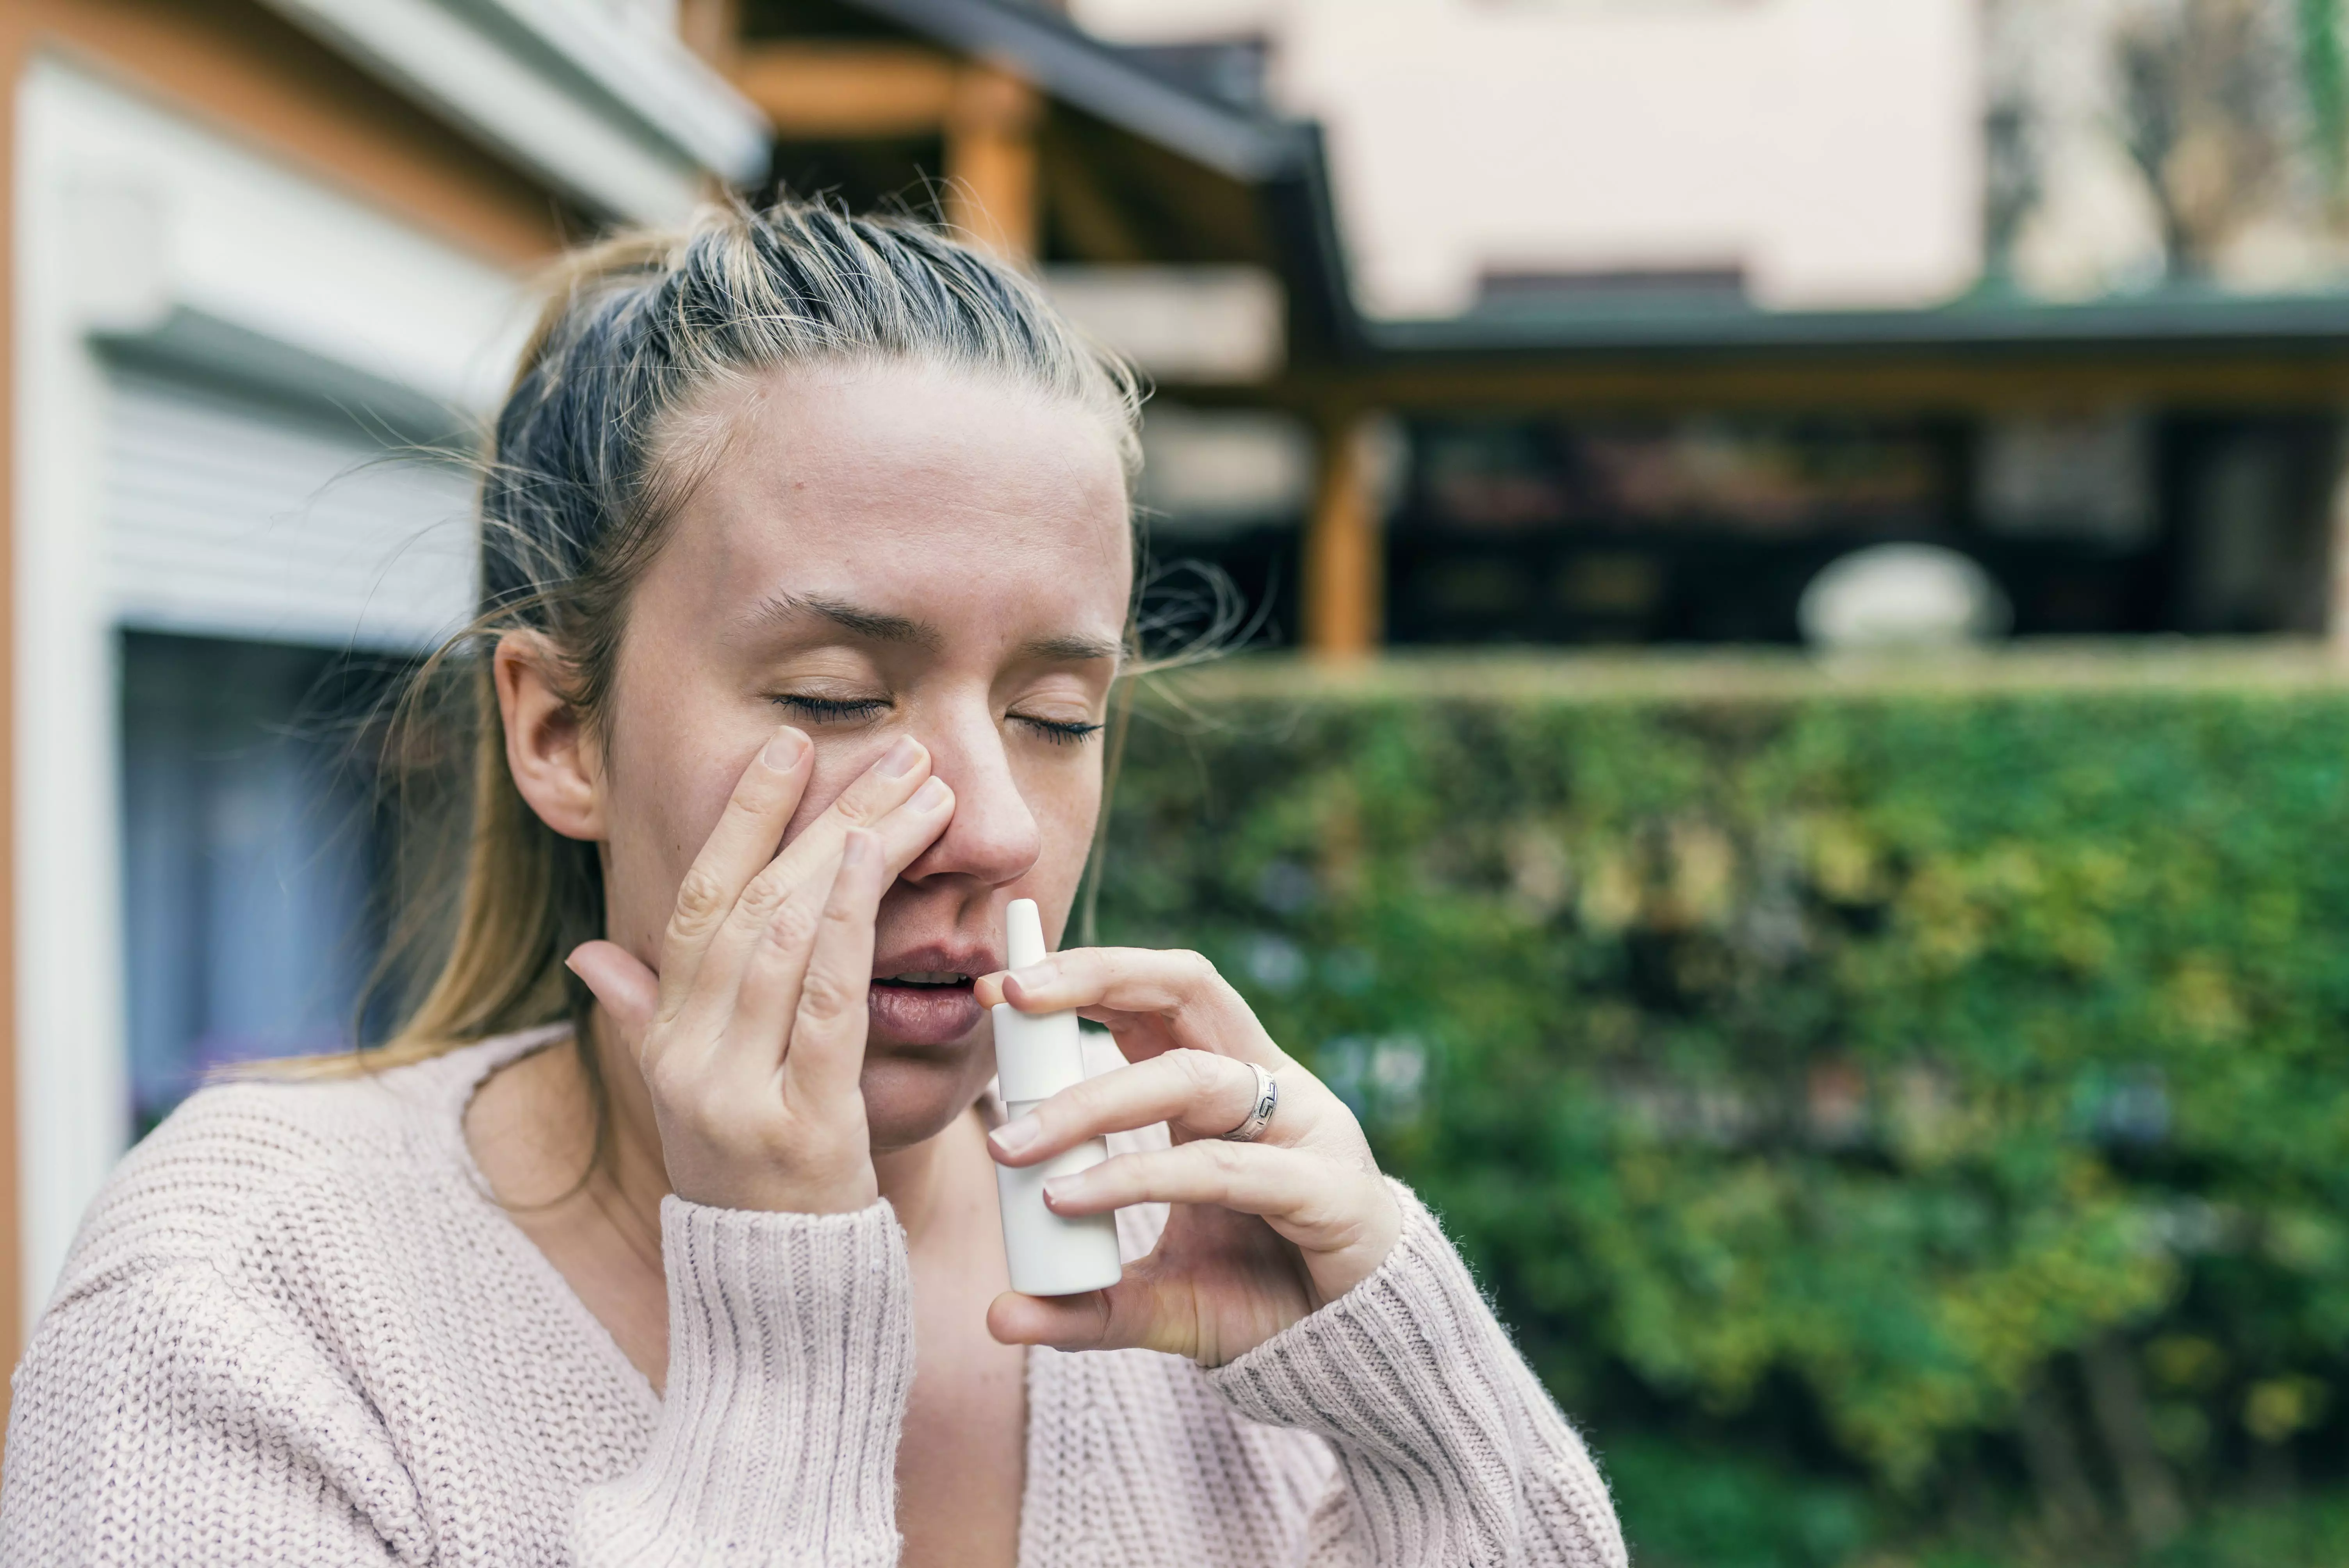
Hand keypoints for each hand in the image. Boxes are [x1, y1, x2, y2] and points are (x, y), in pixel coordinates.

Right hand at [566, 729, 953, 1213]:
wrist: (777, 1296)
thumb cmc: (751, 1183)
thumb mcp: (689, 1096)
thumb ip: (644, 1019)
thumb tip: (592, 954)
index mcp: (668, 1039)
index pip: (697, 901)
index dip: (740, 818)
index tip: (787, 744)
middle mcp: (691, 1056)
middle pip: (754, 904)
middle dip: (825, 816)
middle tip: (896, 751)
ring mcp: (737, 1091)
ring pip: (786, 938)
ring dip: (854, 850)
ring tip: (914, 788)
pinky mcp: (800, 1125)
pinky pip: (823, 1006)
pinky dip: (846, 928)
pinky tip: (876, 867)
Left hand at [975, 948, 1402, 1365]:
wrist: (1358, 1357)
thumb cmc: (1261, 1299)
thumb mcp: (1158, 1303)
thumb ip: (1085, 1304)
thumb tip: (999, 1315)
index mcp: (1222, 1087)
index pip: (1152, 1001)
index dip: (1082, 979)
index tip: (997, 988)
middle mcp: (1265, 1088)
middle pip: (1186, 988)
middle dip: (1097, 975)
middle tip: (1012, 996)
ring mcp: (1304, 1129)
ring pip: (1193, 1077)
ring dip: (1093, 1102)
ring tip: (1013, 1145)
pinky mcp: (1327, 1190)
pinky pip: (1225, 1170)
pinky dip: (1142, 1178)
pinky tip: (1074, 1197)